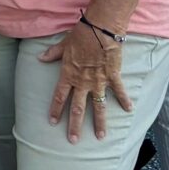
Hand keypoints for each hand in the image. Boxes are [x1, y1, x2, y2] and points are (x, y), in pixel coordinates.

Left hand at [40, 22, 130, 140]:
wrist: (100, 29)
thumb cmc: (80, 35)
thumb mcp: (63, 45)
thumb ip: (52, 54)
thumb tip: (39, 57)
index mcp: (68, 75)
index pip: (59, 96)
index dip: (55, 110)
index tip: (52, 122)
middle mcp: (83, 82)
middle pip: (77, 108)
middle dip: (75, 125)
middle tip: (73, 140)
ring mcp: (99, 81)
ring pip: (98, 107)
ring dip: (99, 123)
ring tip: (100, 137)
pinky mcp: (113, 76)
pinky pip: (119, 91)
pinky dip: (124, 100)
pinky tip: (129, 110)